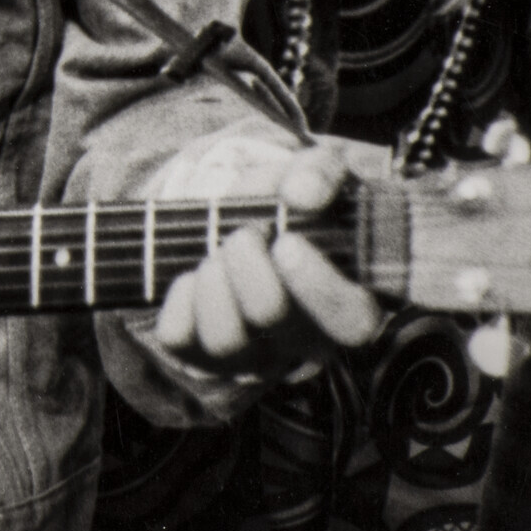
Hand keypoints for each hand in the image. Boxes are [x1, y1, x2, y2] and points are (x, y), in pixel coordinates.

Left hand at [143, 125, 386, 382]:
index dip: (317, 285)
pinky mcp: (206, 358)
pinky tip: (195, 277)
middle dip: (246, 261)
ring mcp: (256, 358)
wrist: (241, 220)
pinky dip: (180, 299)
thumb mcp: (313, 175)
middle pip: (270, 316)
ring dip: (212, 282)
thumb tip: (301, 194)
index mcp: (350, 303)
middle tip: (245, 234)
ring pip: (224, 340)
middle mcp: (306, 343)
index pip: (351, 322)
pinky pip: (179, 339)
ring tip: (219, 254)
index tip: (286, 241)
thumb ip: (319, 172)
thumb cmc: (289, 205)